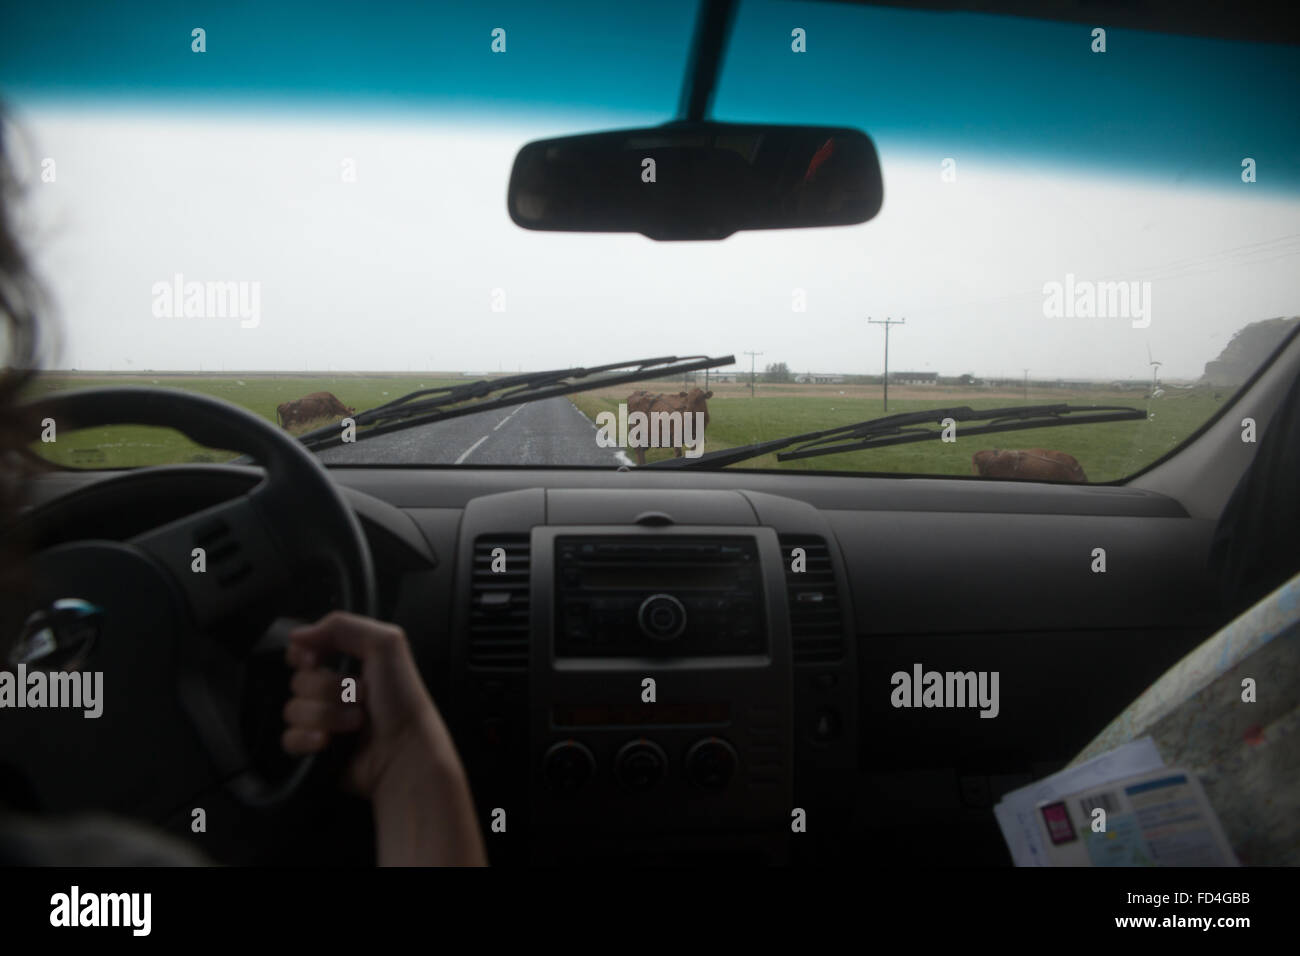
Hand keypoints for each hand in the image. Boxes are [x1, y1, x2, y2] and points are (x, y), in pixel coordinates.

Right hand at [282, 611, 485, 865]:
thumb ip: (341, 626)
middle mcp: (333, 691)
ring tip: (356, 723)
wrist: (405, 753)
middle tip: (361, 696)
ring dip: (327, 715)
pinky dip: (307, 739)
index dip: (303, 654)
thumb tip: (296, 635)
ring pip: (293, 710)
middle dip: (328, 689)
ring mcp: (322, 722)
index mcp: (348, 663)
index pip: (304, 651)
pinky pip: (288, 739)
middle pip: (298, 681)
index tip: (315, 660)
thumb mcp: (385, 644)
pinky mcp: (314, 750)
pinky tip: (328, 742)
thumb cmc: (402, 700)